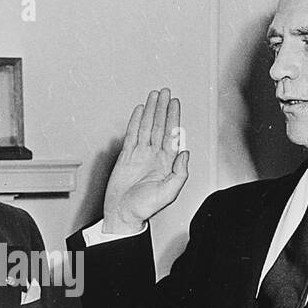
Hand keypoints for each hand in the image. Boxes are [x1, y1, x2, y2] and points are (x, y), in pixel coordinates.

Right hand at [102, 88, 189, 233]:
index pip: (172, 135)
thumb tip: (185, 152)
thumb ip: (180, 173)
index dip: (174, 118)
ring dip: (151, 111)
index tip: (175, 103)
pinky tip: (139, 111)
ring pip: (146, 127)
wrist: (122, 214)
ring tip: (153, 95)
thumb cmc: (144, 208)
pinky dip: (135, 121)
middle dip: (162, 108)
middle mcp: (154, 156)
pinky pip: (132, 134)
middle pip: (160, 126)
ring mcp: (140, 155)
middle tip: (165, 92)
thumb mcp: (169, 193)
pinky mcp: (126, 157)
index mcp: (166, 163)